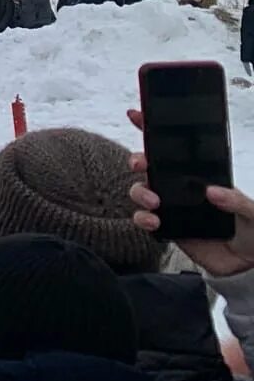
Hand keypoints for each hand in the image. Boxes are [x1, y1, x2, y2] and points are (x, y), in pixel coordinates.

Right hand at [126, 108, 253, 276]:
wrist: (248, 265)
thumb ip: (237, 200)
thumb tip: (213, 191)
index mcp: (202, 176)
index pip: (175, 150)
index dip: (153, 130)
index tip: (137, 115)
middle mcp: (182, 188)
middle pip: (150, 166)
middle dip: (139, 160)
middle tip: (141, 165)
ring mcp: (172, 207)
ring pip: (141, 190)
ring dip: (140, 192)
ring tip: (154, 202)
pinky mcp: (168, 228)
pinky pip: (144, 219)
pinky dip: (142, 218)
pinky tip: (154, 221)